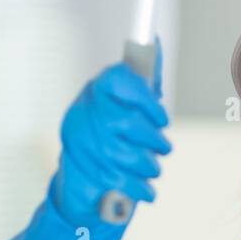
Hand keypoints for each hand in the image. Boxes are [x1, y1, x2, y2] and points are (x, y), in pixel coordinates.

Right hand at [0, 37, 171, 239]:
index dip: (145, 98)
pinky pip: (121, 183)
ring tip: (152, 170)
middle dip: (153, 140)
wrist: (78, 196)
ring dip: (149, 166)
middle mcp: (82, 119)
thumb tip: (155, 43)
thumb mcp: (122, 112)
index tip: (160, 116)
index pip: (118, 81)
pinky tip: (146, 191)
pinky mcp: (83, 179)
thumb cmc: (108, 149)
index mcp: (92, 96)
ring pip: (127, 155)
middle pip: (127, 123)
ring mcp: (80, 150)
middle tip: (162, 149)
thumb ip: (140, 85)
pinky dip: (140, 189)